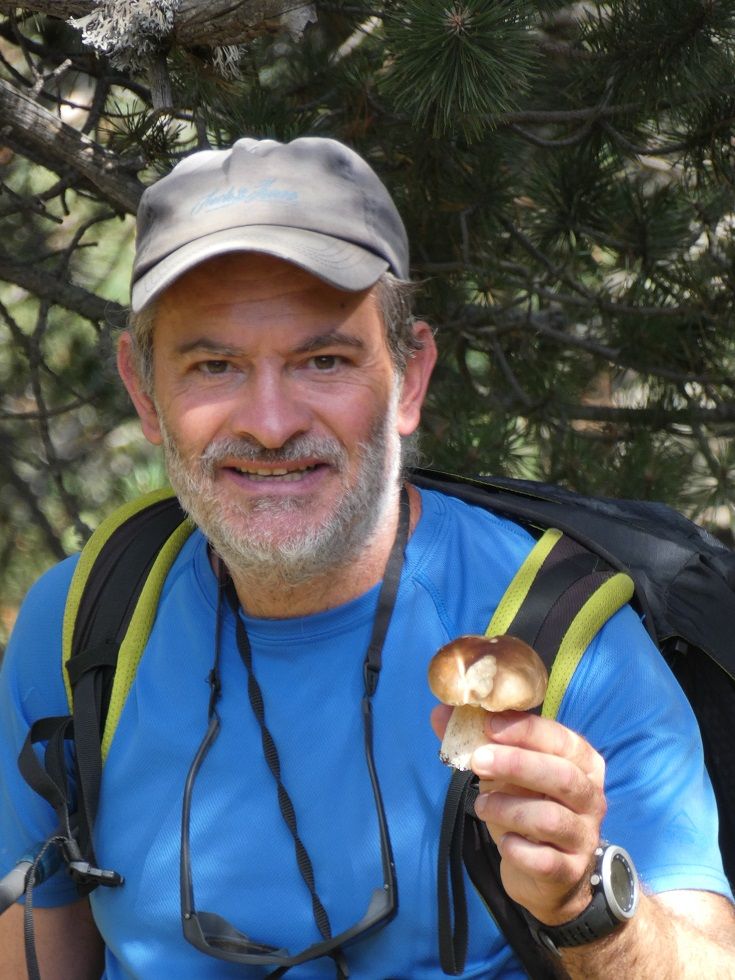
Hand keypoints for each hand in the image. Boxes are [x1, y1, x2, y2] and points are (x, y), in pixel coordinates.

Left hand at [431, 706, 606, 924]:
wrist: (543, 871)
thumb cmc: (525, 805)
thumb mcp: (506, 770)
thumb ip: (477, 739)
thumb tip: (440, 713)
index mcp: (582, 763)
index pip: (563, 739)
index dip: (527, 730)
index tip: (490, 725)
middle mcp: (591, 797)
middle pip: (562, 776)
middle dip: (517, 764)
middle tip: (478, 761)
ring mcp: (584, 836)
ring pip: (550, 818)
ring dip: (507, 808)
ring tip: (480, 805)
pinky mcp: (570, 871)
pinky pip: (544, 860)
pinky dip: (517, 849)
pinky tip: (503, 841)